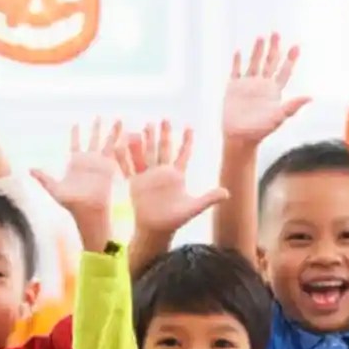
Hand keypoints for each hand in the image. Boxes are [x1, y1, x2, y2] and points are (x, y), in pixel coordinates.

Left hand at [31, 118, 122, 229]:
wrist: (88, 210)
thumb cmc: (71, 203)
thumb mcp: (54, 189)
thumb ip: (43, 178)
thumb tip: (30, 170)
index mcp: (76, 163)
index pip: (75, 144)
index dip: (75, 134)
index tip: (76, 124)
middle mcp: (89, 161)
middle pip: (93, 140)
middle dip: (96, 129)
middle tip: (98, 117)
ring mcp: (100, 163)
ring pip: (107, 143)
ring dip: (112, 132)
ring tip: (118, 120)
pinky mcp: (109, 168)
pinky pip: (115, 152)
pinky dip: (120, 142)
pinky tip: (126, 133)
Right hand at [117, 120, 229, 237]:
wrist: (156, 229)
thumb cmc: (175, 219)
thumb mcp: (193, 207)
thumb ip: (209, 198)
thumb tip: (227, 193)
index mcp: (177, 176)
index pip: (183, 154)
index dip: (186, 141)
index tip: (189, 127)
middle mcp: (163, 172)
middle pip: (163, 149)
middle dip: (164, 134)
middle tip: (164, 119)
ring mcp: (148, 176)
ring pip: (147, 154)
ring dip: (146, 141)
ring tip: (145, 126)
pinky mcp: (136, 182)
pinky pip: (129, 167)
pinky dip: (125, 157)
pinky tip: (120, 144)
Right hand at [223, 34, 309, 144]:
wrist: (240, 139)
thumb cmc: (260, 131)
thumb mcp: (278, 117)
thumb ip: (292, 106)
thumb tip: (311, 97)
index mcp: (274, 91)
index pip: (284, 71)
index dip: (290, 59)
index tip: (296, 46)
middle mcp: (262, 86)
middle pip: (269, 63)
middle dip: (274, 48)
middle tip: (277, 33)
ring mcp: (247, 86)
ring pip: (254, 63)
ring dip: (257, 50)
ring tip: (261, 37)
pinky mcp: (234, 88)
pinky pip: (236, 71)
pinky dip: (237, 61)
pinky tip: (239, 51)